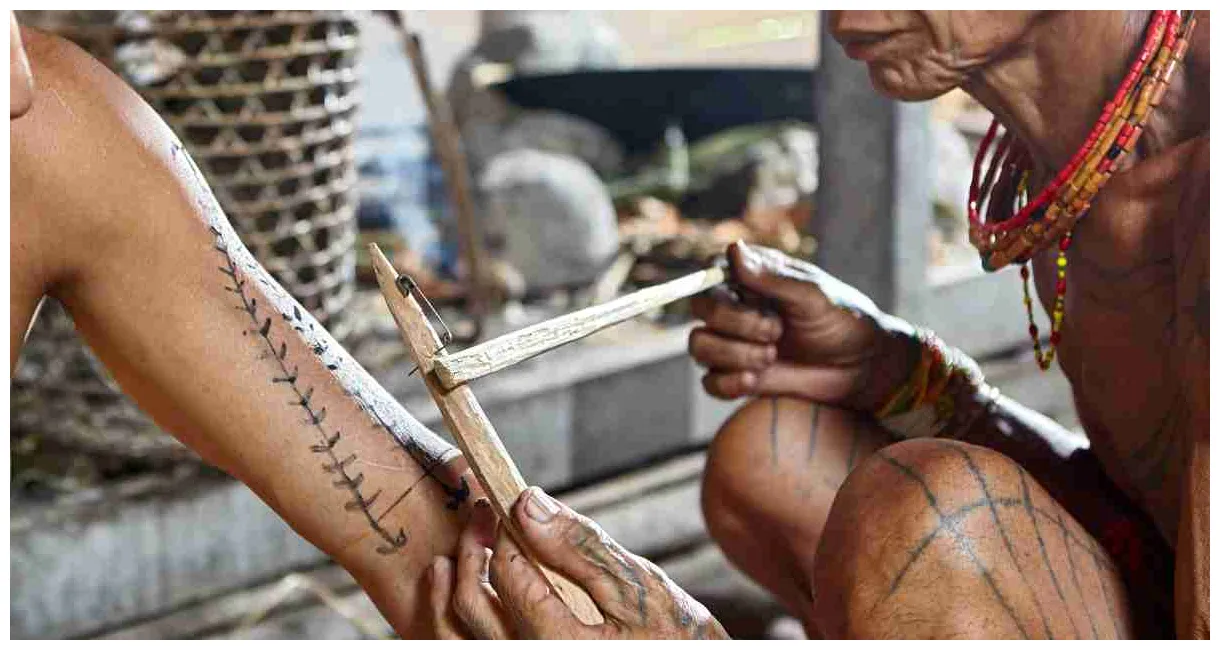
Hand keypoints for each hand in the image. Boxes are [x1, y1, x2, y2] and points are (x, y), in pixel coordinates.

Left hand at [427, 490, 727, 638]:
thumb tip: (527, 504)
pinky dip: (453, 625)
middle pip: (472, 607)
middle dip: (470, 551)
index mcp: (562, 645)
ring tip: (453, 555)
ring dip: (446, 592)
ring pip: (459, 637)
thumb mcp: (640, 588)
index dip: (503, 531)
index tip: (506, 504)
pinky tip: (457, 596)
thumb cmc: (676, 639)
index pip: (511, 576)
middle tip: (482, 515)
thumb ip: (581, 547)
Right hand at [690, 241, 915, 410]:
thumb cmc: (843, 319)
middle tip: (775, 332)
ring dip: (733, 354)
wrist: (864, 367)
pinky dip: (729, 383)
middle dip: (735, 324)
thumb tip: (731, 249)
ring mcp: (734, 342)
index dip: (723, 291)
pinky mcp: (737, 376)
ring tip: (771, 356)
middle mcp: (737, 307)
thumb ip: (772, 278)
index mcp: (751, 277)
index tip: (758, 304)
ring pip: (699, 345)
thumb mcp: (813, 295)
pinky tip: (756, 380)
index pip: (711, 275)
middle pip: (701, 309)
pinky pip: (709, 383)